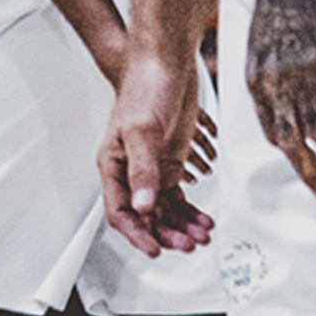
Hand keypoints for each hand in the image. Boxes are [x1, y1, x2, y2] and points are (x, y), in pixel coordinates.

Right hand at [97, 50, 219, 254]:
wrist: (167, 66)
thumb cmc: (146, 90)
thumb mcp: (143, 131)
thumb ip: (143, 171)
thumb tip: (144, 205)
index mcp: (112, 165)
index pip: (120, 211)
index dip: (137, 233)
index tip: (156, 249)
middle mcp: (130, 171)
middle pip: (144, 216)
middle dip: (166, 233)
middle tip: (189, 244)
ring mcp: (151, 168)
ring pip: (163, 210)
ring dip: (181, 226)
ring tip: (202, 236)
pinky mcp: (170, 162)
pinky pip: (177, 197)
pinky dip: (189, 212)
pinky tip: (203, 220)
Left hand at [246, 0, 315, 196]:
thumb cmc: (275, 4)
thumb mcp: (260, 43)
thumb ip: (271, 71)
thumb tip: (281, 90)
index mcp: (256, 82)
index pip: (269, 130)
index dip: (287, 152)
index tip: (301, 168)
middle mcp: (276, 87)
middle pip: (291, 140)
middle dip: (308, 170)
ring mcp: (302, 78)